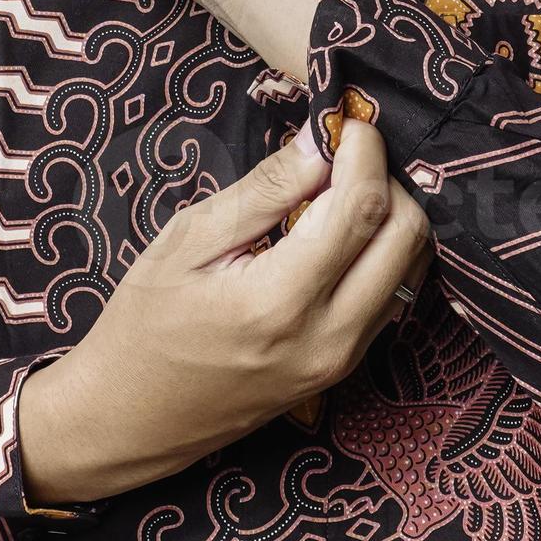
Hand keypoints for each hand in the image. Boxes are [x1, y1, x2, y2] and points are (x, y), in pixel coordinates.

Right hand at [17, 117, 431, 505]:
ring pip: (410, 269)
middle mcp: (327, 337)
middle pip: (406, 237)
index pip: (361, 209)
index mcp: (281, 301)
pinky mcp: (343, 370)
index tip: (347, 122)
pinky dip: (383, 254)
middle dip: (388, 179)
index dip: (365, 152)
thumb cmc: (144, 324)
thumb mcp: (187, 242)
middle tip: (347, 153)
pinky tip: (341, 233)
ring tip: (343, 189)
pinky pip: (392, 298)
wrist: (130, 418)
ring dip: (392, 217)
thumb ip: (262, 192)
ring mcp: (342, 361)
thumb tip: (319, 143)